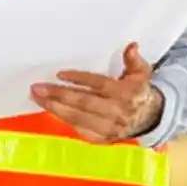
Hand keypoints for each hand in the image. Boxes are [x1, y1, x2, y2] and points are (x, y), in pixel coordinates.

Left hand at [30, 42, 163, 143]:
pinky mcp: (102, 139)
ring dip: (54, 107)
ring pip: (78, 118)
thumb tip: (131, 46)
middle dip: (59, 95)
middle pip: (84, 103)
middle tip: (37, 87)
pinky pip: (79, 129)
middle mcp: (117, 112)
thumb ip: (133, 60)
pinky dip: (63, 119)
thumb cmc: (138, 91)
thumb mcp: (141, 73)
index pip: (99, 85)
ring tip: (37, 97)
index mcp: (126, 93)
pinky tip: (49, 108)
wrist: (149, 119)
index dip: (79, 79)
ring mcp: (109, 128)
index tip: (60, 74)